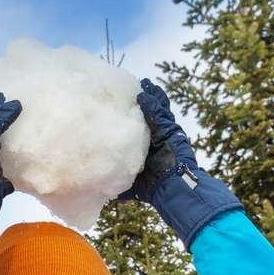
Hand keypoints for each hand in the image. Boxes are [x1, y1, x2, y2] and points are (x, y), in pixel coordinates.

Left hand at [116, 79, 241, 246]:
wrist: (174, 190)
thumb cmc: (154, 190)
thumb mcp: (132, 184)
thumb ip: (118, 183)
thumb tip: (99, 190)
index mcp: (148, 148)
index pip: (139, 128)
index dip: (132, 118)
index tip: (121, 108)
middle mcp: (157, 138)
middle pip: (150, 116)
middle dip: (143, 102)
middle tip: (133, 89)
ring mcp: (166, 133)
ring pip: (158, 110)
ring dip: (150, 97)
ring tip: (143, 85)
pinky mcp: (171, 131)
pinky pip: (162, 114)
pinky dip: (154, 103)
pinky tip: (145, 94)